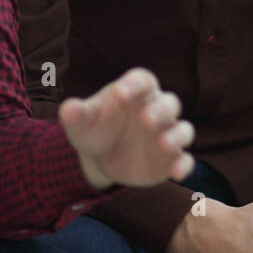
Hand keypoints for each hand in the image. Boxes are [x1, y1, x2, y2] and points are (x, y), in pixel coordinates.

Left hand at [60, 67, 193, 189]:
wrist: (99, 158)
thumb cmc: (94, 129)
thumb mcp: (81, 122)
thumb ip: (76, 114)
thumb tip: (67, 110)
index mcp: (135, 92)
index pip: (142, 80)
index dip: (134, 85)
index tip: (119, 94)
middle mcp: (156, 109)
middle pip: (169, 103)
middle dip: (160, 110)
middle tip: (144, 120)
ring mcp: (166, 134)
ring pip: (183, 129)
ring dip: (176, 135)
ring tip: (163, 143)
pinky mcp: (170, 159)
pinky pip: (184, 159)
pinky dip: (185, 165)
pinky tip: (176, 173)